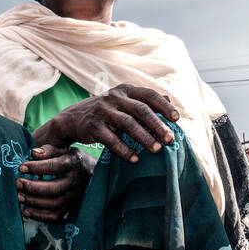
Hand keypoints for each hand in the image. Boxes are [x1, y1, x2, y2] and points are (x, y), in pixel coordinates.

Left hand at [17, 145, 94, 221]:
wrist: (91, 173)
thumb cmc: (71, 159)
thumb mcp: (63, 149)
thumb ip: (48, 150)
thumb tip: (33, 153)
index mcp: (73, 164)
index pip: (53, 166)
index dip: (36, 168)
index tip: (21, 167)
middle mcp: (75, 182)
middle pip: (53, 189)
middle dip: (32, 187)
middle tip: (18, 183)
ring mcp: (74, 197)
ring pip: (53, 204)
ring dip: (34, 202)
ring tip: (19, 196)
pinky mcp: (71, 207)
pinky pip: (55, 216)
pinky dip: (39, 215)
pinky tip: (26, 211)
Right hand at [32, 84, 178, 162]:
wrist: (72, 119)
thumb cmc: (105, 112)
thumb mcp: (123, 102)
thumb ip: (144, 101)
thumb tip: (169, 100)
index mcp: (125, 90)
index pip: (148, 95)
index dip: (163, 107)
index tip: (176, 119)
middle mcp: (114, 97)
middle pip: (140, 110)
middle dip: (157, 125)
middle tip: (170, 139)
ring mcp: (103, 111)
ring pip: (127, 123)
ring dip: (144, 137)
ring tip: (157, 150)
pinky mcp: (93, 126)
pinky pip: (111, 139)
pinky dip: (123, 150)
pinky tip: (134, 159)